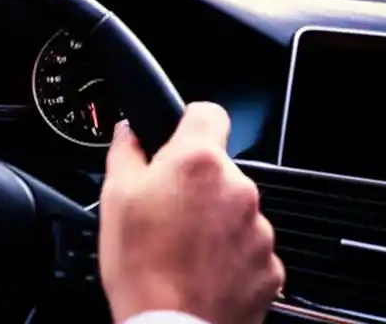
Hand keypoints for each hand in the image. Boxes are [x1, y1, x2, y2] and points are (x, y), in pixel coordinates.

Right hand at [99, 103, 283, 323]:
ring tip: (182, 249)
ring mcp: (259, 229)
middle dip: (196, 185)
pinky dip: (230, 256)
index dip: (189, 125)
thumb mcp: (114, 198)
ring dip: (215, 221)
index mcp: (198, 162)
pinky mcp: (270, 266)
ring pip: (235, 210)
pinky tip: (202, 272)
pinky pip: (249, 248)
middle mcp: (238, 188)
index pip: (208, 113)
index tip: (176, 143)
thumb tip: (130, 133)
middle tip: (166, 213)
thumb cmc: (140, 267)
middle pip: (219, 169)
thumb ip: (126, 152)